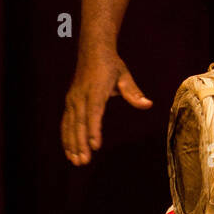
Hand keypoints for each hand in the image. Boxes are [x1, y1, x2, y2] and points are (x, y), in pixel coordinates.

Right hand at [61, 48, 152, 164]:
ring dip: (72, 144)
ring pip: (70, 125)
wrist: (92, 51)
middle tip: (84, 161)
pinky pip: (66, 122)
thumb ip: (134, 93)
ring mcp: (73, 100)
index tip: (95, 146)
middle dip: (80, 143)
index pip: (93, 113)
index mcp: (95, 90)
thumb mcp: (125, 76)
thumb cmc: (110, 66)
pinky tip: (69, 151)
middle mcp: (80, 96)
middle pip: (79, 123)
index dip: (93, 130)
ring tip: (76, 161)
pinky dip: (66, 137)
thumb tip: (148, 104)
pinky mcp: (69, 102)